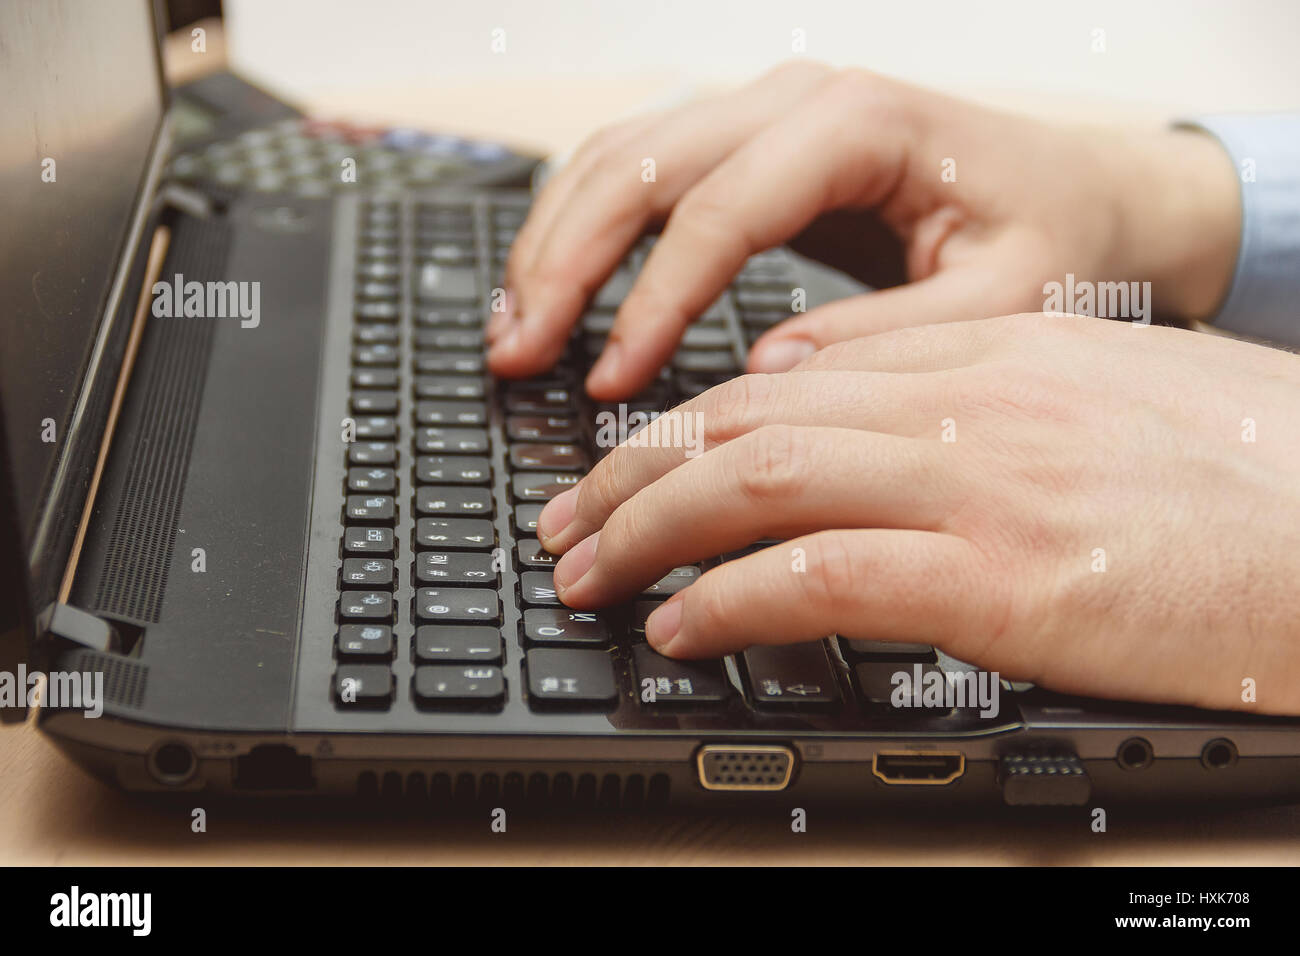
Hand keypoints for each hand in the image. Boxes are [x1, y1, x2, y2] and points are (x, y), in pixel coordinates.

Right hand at [489, 62, 1239, 398]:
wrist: (1080, 192)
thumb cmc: (1051, 239)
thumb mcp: (1002, 300)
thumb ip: (888, 339)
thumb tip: (765, 376)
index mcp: (858, 123)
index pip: (719, 210)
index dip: (650, 302)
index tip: (607, 384)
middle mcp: (795, 97)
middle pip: (638, 163)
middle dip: (564, 264)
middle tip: (516, 357)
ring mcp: (763, 111)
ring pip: (617, 156)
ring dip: (552, 243)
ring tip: (512, 333)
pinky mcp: (748, 146)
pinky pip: (637, 170)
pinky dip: (580, 231)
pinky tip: (550, 293)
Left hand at [536, 314, 1299, 714]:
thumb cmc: (1251, 477)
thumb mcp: (1105, 401)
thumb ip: (984, 407)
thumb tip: (876, 441)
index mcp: (993, 354)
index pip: (793, 374)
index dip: (690, 423)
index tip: (636, 464)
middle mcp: (975, 400)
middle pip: (752, 416)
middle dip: (635, 472)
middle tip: (570, 519)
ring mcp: (988, 483)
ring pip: (763, 478)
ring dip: (650, 529)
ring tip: (588, 573)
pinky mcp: (1013, 577)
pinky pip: (826, 574)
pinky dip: (731, 597)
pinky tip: (681, 625)